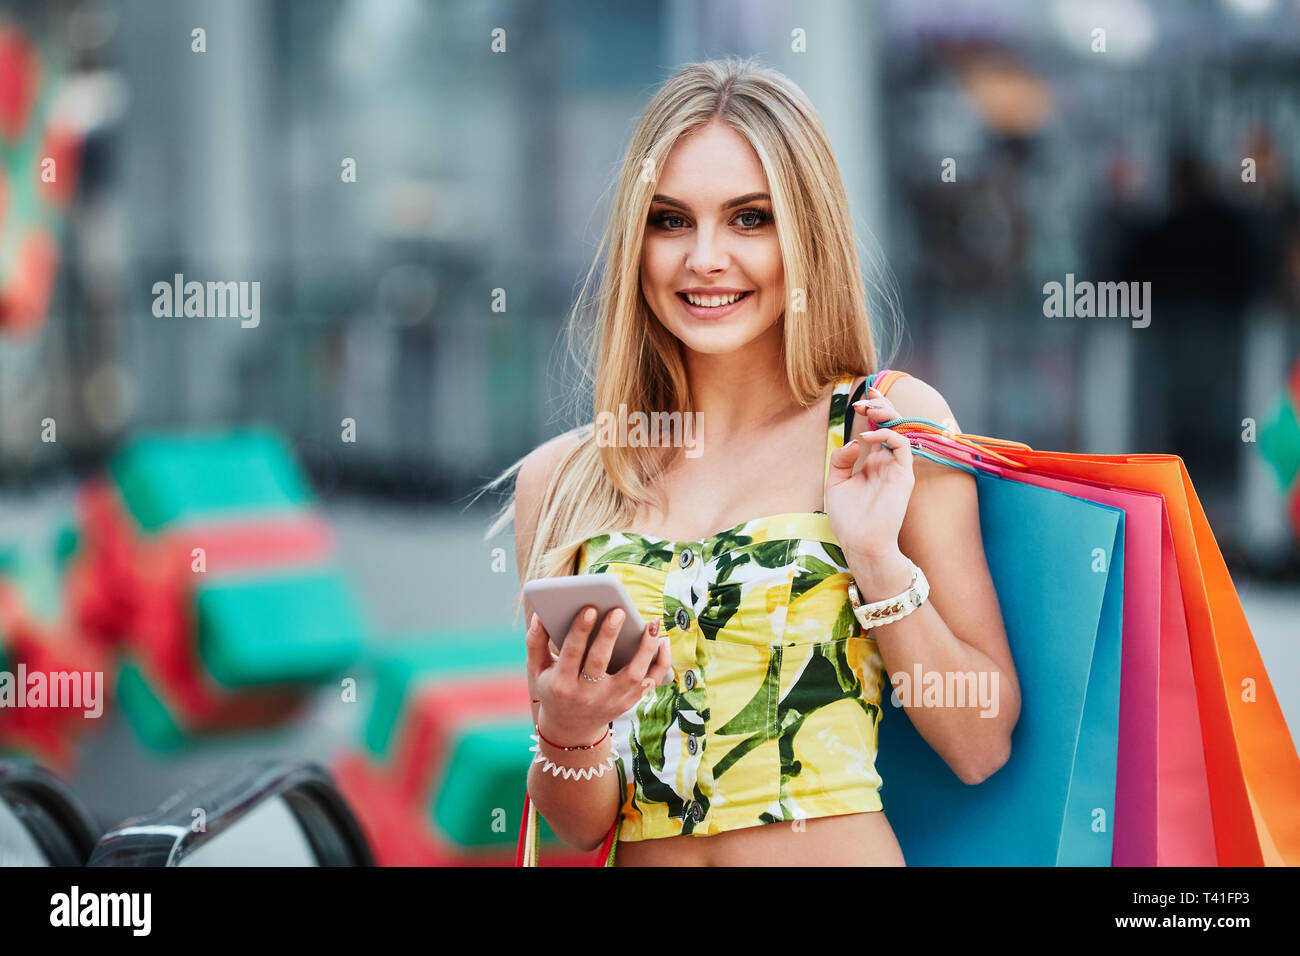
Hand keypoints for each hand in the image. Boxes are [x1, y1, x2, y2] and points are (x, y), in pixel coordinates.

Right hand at [524, 605, 672, 746]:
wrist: (570, 729)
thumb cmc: (554, 688)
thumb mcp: (538, 669)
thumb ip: (535, 641)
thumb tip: (539, 614)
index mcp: (561, 683)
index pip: (571, 654)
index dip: (580, 631)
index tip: (589, 608)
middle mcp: (586, 695)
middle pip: (600, 662)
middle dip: (609, 635)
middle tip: (619, 610)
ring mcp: (610, 701)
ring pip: (632, 675)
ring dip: (644, 649)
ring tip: (651, 623)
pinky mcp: (627, 703)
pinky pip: (649, 683)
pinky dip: (660, 663)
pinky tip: (663, 641)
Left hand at [825, 384, 915, 563]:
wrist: (861, 544)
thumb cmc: (848, 520)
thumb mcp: (835, 484)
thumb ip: (841, 459)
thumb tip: (854, 440)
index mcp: (872, 463)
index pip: (877, 428)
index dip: (874, 409)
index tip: (862, 395)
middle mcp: (887, 462)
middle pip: (892, 424)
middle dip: (880, 406)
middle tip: (863, 400)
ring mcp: (897, 468)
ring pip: (901, 429)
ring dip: (886, 414)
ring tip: (867, 410)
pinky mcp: (903, 475)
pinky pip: (902, 445)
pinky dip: (886, 435)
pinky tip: (866, 439)